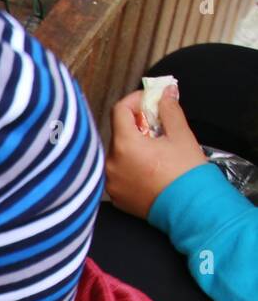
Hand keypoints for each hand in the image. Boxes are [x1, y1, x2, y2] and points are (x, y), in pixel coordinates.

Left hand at [106, 86, 207, 219]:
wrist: (188, 208)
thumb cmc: (186, 173)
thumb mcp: (180, 134)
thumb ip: (169, 110)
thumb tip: (165, 93)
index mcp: (125, 146)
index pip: (119, 110)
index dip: (135, 100)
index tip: (149, 101)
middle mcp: (111, 165)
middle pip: (118, 134)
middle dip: (136, 124)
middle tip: (157, 125)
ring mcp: (111, 183)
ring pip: (117, 154)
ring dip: (132, 146)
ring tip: (155, 149)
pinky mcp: (115, 197)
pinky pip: (118, 174)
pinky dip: (130, 166)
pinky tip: (149, 168)